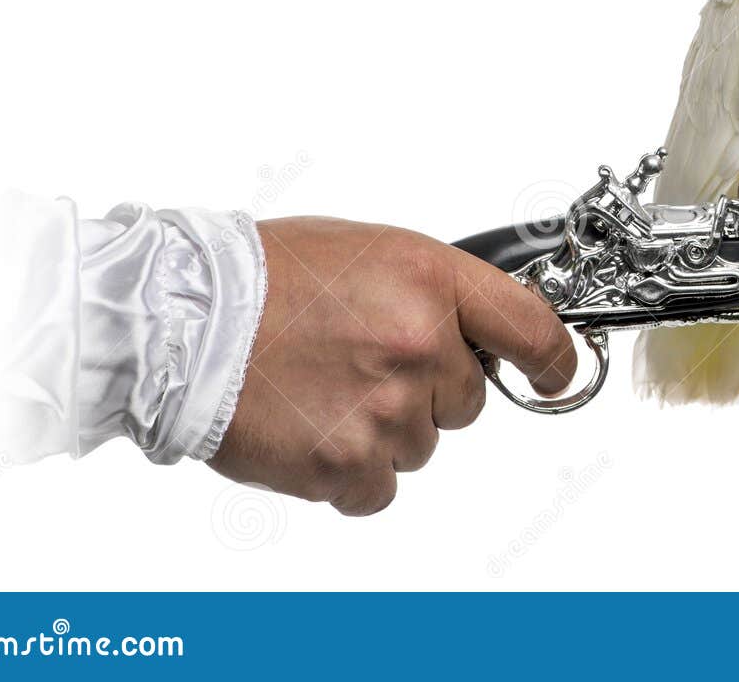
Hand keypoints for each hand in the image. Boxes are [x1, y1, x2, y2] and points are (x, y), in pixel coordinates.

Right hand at [209, 217, 575, 515]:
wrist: (183, 317)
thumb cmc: (266, 276)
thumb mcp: (371, 251)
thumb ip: (435, 292)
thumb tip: (482, 332)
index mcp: (431, 281)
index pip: (532, 330)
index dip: (554, 360)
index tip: (555, 374)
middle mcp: (420, 344)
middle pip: (467, 400)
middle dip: (428, 390)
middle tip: (362, 364)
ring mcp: (386, 408)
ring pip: (421, 445)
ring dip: (383, 430)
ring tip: (323, 388)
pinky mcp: (345, 463)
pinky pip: (378, 488)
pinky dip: (349, 473)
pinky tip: (311, 429)